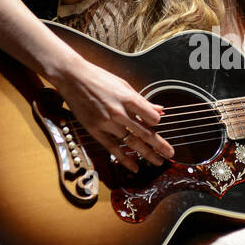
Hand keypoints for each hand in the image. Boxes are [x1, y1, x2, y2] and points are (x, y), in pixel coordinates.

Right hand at [53, 57, 174, 173]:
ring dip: (146, 154)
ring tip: (158, 162)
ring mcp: (107, 123)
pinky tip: (134, 167)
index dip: (156, 121)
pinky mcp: (95, 130)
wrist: (73, 77)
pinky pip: (113, 148)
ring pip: (131, 143)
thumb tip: (160, 111)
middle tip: (170, 154)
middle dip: (159, 145)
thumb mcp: (123, 84)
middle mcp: (119, 112)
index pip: (151, 117)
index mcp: (128, 98)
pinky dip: (125, 159)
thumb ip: (142, 100)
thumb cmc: (99, 78)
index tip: (157, 123)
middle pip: (144, 133)